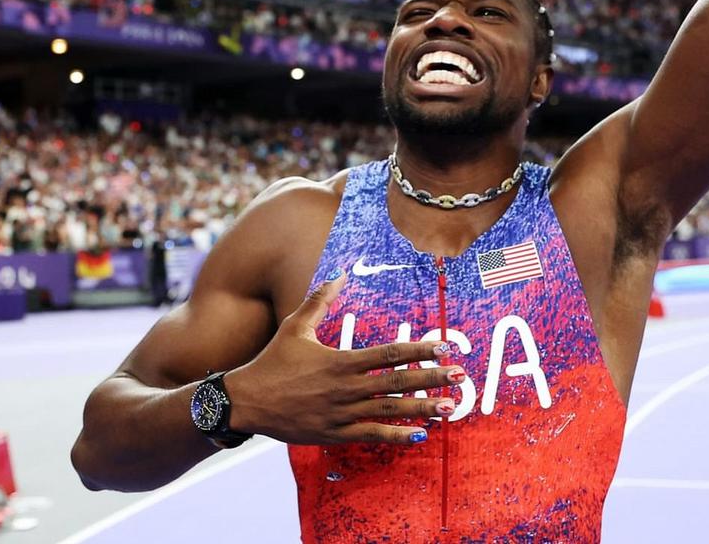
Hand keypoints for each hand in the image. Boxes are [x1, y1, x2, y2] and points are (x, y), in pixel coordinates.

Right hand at [225, 273, 461, 445]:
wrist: (248, 401)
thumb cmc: (273, 361)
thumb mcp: (296, 326)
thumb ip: (320, 299)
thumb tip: (340, 272)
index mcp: (341, 360)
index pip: (389, 353)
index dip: (419, 349)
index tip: (444, 346)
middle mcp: (346, 388)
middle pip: (397, 382)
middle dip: (431, 378)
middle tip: (459, 376)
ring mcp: (342, 414)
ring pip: (389, 411)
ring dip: (422, 409)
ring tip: (449, 407)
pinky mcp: (335, 434)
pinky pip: (371, 435)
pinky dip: (396, 436)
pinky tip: (419, 435)